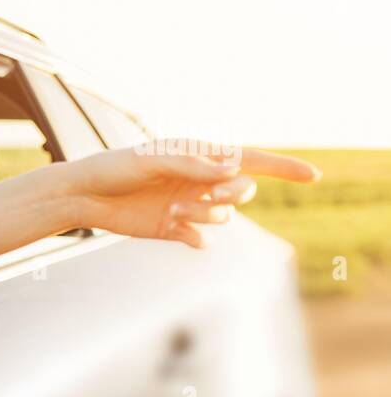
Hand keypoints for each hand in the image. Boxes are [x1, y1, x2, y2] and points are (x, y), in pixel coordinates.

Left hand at [64, 141, 321, 247]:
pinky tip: (175, 228)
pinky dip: (195, 238)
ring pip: (222, 216)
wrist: (82, 197)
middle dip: (234, 193)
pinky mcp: (173, 229)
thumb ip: (189, 164)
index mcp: (198, 156)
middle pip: (242, 190)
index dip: (283, 167)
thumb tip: (230, 167)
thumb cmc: (113, 169)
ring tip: (176, 210)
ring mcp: (187, 206)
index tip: (314, 175)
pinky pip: (200, 239)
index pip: (250, 159)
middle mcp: (198, 181)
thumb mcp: (150, 160)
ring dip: (208, 215)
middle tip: (210, 194)